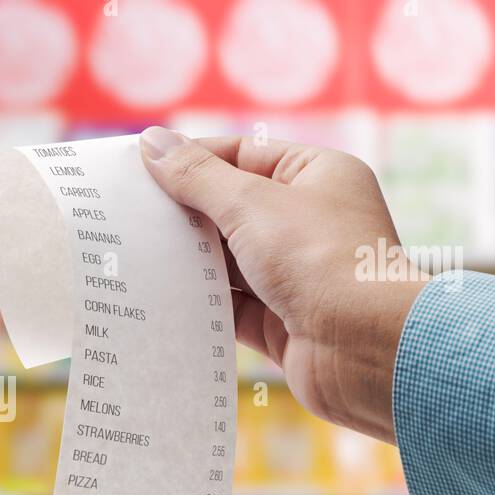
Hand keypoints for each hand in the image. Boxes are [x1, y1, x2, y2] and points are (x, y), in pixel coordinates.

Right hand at [140, 127, 424, 443]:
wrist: (368, 350)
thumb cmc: (323, 260)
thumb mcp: (251, 204)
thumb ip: (196, 177)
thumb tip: (151, 144)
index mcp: (317, 176)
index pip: (241, 155)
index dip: (190, 160)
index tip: (138, 169)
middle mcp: (310, 222)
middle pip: (230, 208)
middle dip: (183, 214)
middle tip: (126, 213)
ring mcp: (296, 275)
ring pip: (227, 260)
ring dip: (188, 261)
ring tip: (132, 255)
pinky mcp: (282, 322)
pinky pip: (231, 306)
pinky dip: (200, 303)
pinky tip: (160, 298)